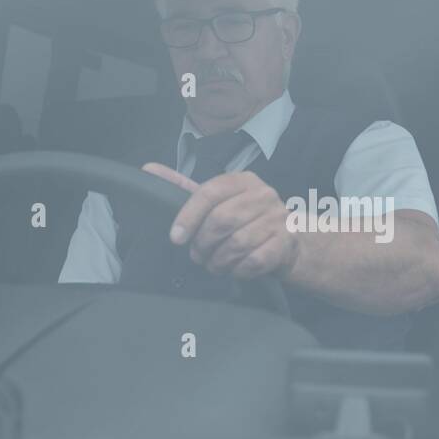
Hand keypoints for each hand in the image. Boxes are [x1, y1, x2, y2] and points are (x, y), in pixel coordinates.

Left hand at [142, 163, 301, 280]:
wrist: (291, 244)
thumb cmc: (247, 222)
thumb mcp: (217, 202)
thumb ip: (184, 188)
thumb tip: (148, 169)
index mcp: (243, 181)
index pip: (209, 192)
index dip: (188, 216)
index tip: (176, 237)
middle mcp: (264, 194)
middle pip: (222, 219)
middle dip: (203, 244)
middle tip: (197, 255)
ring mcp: (279, 218)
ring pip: (237, 243)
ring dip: (219, 260)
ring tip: (215, 264)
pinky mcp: (286, 243)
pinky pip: (254, 260)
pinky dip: (238, 270)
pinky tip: (235, 269)